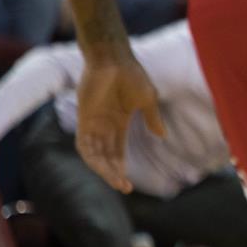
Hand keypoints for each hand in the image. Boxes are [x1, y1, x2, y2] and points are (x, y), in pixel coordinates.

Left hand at [75, 50, 164, 192]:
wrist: (113, 59)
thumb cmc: (132, 75)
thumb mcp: (147, 100)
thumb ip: (152, 118)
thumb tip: (162, 135)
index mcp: (120, 123)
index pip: (118, 152)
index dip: (122, 167)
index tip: (129, 184)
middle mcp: (104, 126)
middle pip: (106, 156)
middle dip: (114, 173)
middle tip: (124, 187)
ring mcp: (93, 123)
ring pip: (95, 154)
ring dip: (104, 169)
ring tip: (116, 181)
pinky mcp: (84, 118)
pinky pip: (83, 144)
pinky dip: (91, 156)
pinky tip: (100, 166)